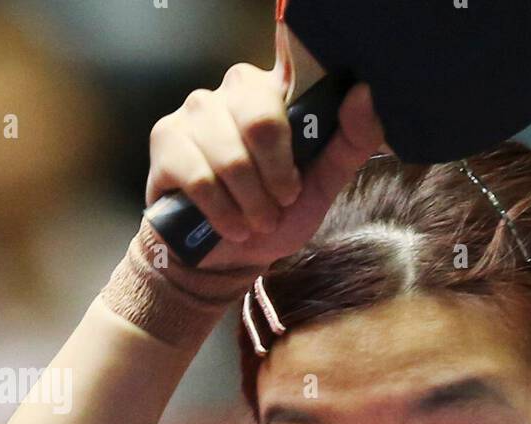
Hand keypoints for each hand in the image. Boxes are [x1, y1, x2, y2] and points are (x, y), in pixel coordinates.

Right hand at [144, 60, 387, 271]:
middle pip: (261, 120)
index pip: (291, 63)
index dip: (303, 104)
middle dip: (276, 179)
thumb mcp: (322, 185)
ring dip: (251, 204)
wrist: (228, 254)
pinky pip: (199, 177)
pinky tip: (232, 227)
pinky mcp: (166, 139)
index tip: (304, 154)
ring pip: (231, 157)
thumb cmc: (276, 213)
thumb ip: (350, 143)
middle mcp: (235, 88)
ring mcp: (196, 110)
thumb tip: (364, 94)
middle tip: (280, 206)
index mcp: (277, 91)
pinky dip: (223, 212)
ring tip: (256, 222)